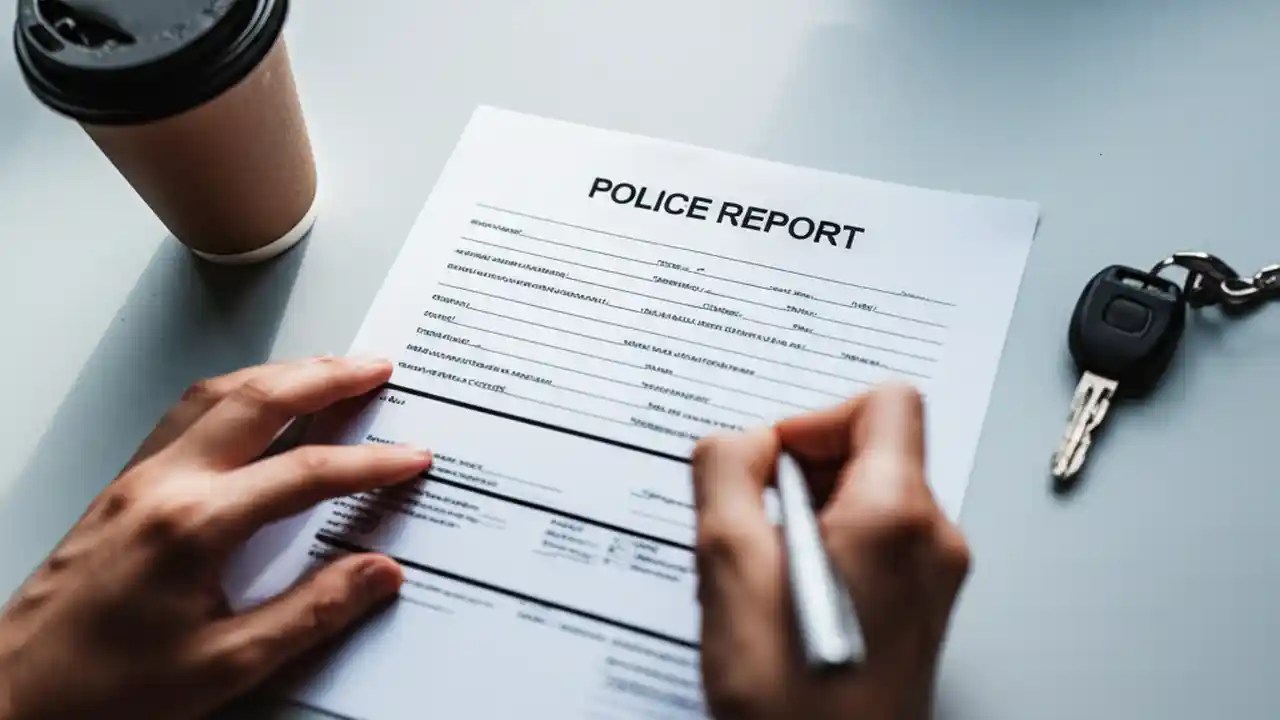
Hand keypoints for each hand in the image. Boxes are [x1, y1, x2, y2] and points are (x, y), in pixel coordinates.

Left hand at [0, 357, 431, 719]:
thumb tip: (379, 573)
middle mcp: (165, 486)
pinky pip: (185, 415)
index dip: (368, 463)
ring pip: (217, 395)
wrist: (15, 697)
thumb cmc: (106, 690)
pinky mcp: (120, 489)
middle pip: (259, 402)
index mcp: (195, 526)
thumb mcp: (226, 665)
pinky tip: (251, 400)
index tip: (410, 457)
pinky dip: (234, 392)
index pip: (305, 473)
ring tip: (326, 368)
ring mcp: (137, 480)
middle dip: (326, 377)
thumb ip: (312, 613)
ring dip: (279, 374)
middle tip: (376, 367)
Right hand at [691, 384, 970, 719]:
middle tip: (758, 523)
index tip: (771, 463)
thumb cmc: (791, 702)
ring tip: (771, 571)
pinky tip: (790, 595)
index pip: (883, 402)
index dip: (814, 418)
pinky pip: (878, 543)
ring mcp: (933, 579)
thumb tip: (739, 441)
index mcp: (896, 516)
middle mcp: (932, 541)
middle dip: (805, 471)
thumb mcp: (728, 569)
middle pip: (876, 448)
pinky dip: (830, 548)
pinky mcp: (920, 609)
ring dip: (812, 513)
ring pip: (872, 498)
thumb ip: (724, 476)